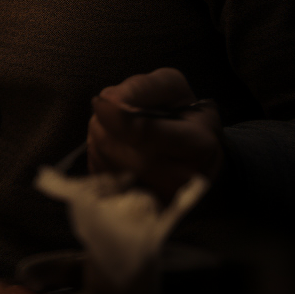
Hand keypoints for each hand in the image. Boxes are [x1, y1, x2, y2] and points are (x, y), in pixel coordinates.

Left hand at [87, 67, 222, 203]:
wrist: (197, 160)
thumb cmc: (184, 118)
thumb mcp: (173, 89)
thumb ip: (143, 87)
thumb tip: (108, 100)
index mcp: (197, 146)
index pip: (142, 132)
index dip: (113, 114)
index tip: (101, 101)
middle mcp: (178, 179)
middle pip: (114, 146)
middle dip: (103, 122)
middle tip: (113, 112)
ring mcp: (155, 198)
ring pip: (102, 159)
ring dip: (98, 137)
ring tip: (118, 130)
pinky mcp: (135, 206)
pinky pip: (98, 173)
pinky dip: (98, 154)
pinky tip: (116, 148)